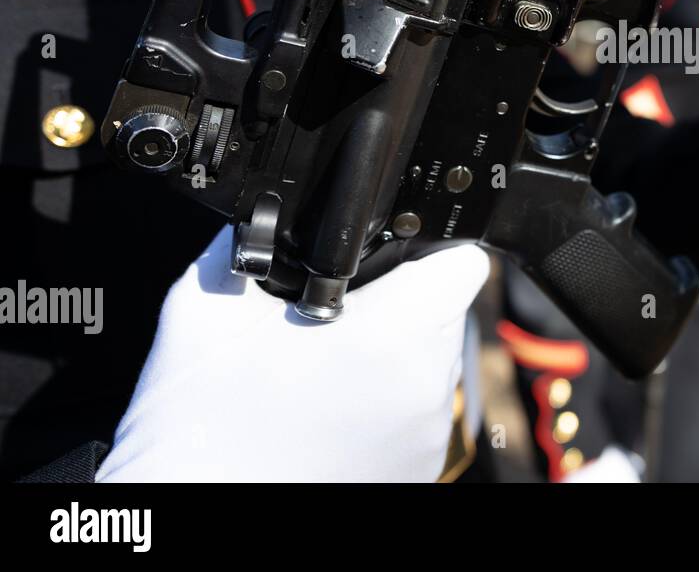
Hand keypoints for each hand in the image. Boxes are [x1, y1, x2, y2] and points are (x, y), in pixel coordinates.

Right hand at [96, 228, 488, 481]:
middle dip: (390, 302)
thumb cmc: (203, 438)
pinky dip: (375, 402)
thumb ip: (250, 246)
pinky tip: (320, 411)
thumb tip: (269, 214)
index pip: (459, 261)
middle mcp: (429, 387)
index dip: (426, 243)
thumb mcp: (207, 308)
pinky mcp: (415, 468)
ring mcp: (427, 435)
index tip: (390, 249)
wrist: (199, 522)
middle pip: (437, 309)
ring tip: (312, 369)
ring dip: (383, 353)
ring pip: (423, 362)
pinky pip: (409, 410)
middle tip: (324, 318)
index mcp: (398, 335)